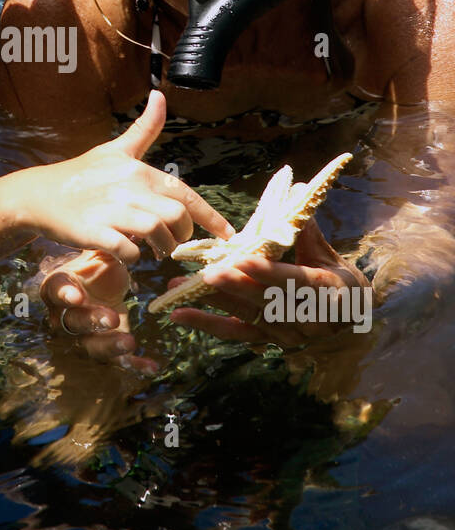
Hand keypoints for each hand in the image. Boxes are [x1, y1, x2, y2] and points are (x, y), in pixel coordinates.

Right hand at [13, 90, 233, 265]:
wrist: (38, 194)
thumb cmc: (81, 175)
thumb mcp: (115, 149)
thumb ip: (144, 128)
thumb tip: (161, 95)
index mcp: (139, 171)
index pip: (186, 194)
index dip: (211, 217)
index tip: (228, 234)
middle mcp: (129, 187)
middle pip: (177, 216)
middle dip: (181, 235)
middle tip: (172, 243)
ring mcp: (111, 209)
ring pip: (156, 232)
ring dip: (160, 247)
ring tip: (154, 251)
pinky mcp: (93, 231)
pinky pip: (127, 250)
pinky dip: (132, 257)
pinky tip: (126, 253)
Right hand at [39, 248, 159, 373]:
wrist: (101, 292)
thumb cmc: (97, 270)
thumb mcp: (98, 255)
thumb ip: (107, 244)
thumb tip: (130, 222)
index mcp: (63, 288)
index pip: (56, 291)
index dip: (64, 295)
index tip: (77, 296)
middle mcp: (69, 314)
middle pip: (73, 322)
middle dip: (91, 321)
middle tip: (110, 318)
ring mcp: (86, 335)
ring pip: (92, 346)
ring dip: (109, 345)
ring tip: (130, 342)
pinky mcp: (107, 348)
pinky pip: (118, 362)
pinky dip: (135, 365)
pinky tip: (153, 366)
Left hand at [170, 218, 372, 345]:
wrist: (349, 318)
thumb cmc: (335, 277)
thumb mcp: (327, 254)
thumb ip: (306, 229)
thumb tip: (295, 190)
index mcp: (327, 291)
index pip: (294, 282)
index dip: (267, 272)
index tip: (242, 259)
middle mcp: (307, 318)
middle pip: (266, 302)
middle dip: (236, 287)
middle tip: (208, 273)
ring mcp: (285, 333)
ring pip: (247, 317)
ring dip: (214, 302)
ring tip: (182, 287)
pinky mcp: (267, 340)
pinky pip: (235, 333)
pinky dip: (206, 325)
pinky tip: (179, 314)